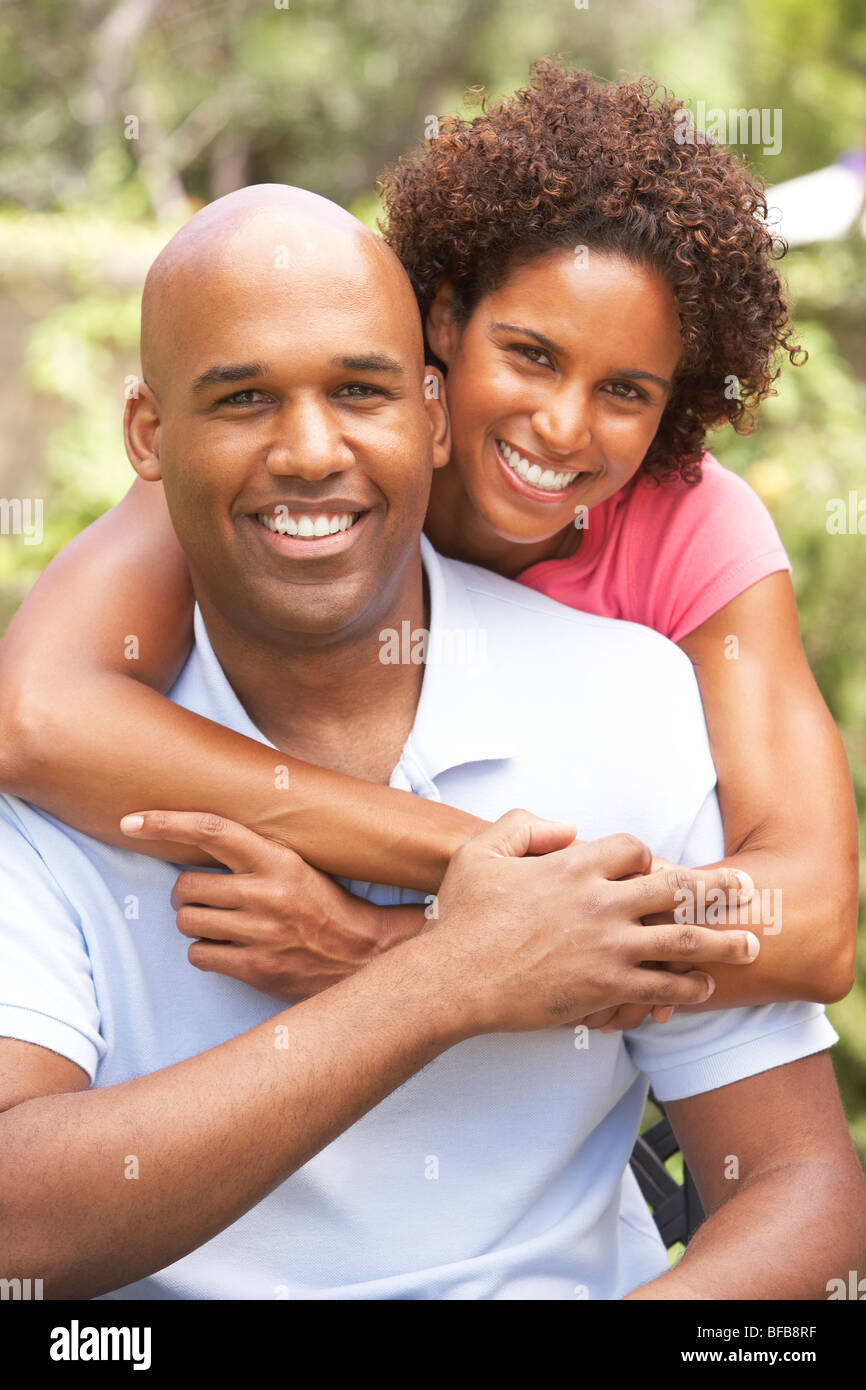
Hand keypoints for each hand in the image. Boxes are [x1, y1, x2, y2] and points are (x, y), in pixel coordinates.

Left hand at [120, 809, 402, 999]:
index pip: (212, 830)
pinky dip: (207, 954)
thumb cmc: (324, 906)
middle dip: (188, 895)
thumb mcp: (297, 866)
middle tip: (208, 899)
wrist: (364, 956)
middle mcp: (268, 893)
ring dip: (197, 925)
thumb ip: (254, 853)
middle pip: (186, 886)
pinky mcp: (256, 969)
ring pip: (188, 923)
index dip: (166, 823)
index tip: (131, 822)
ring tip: (225, 926)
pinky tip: (232, 950)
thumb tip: (196, 839)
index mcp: (279, 860)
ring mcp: (261, 933)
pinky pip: (199, 956)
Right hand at [416, 811, 758, 1035]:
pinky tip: (703, 989)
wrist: (454, 979)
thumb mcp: (481, 851)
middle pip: (677, 890)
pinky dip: (689, 988)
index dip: (647, 858)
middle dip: (716, 889)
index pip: (635, 849)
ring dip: (723, 943)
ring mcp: (609, 948)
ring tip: (750, 945)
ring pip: (685, 942)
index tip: (652, 870)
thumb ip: (525, 825)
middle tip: (745, 890)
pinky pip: (663, 986)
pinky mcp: (607, 988)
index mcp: (575, 864)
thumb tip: (566, 828)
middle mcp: (602, 902)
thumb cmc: (464, 916)